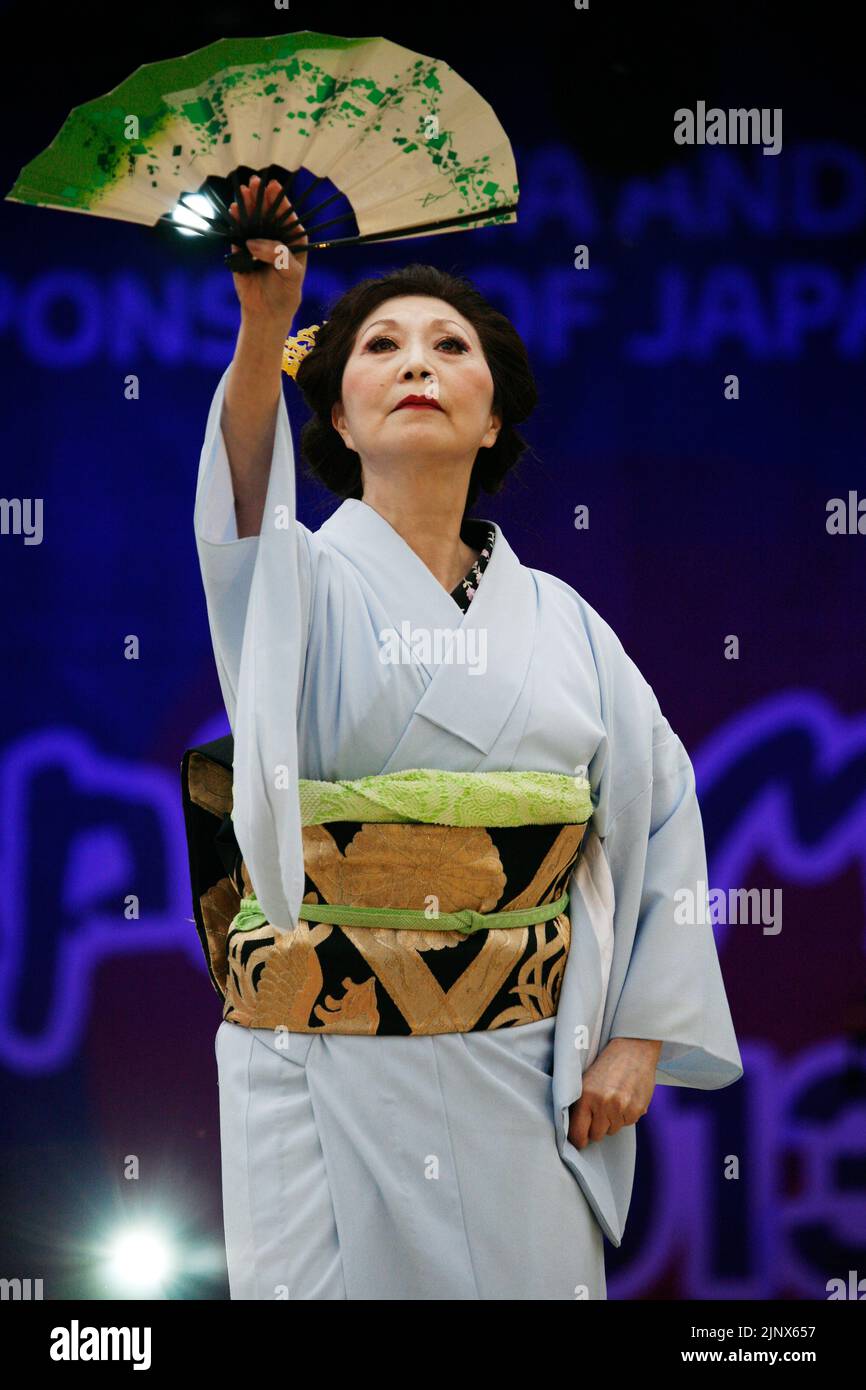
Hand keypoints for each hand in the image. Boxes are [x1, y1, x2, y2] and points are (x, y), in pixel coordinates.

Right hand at [228, 175, 307, 329]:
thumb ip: (278, 256)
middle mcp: (276, 238)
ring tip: (243, 192)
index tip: (274, 186)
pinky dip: (236, 222)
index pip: (288, 217)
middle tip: (254, 183)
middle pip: (268, 214)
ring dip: (247, 205)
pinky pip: (238, 233)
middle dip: (261, 197)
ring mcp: (258, 243)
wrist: (266, 312)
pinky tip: (234, 212)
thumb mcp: (291, 275)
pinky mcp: (242, 250)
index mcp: (293, 241)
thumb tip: (253, 243)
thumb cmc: (285, 293)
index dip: (281, 201)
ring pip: (252, 220)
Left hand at [567, 1037, 662, 1148]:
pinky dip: (625, 1116)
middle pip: (596, 1135)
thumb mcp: (585, 1080)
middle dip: (596, 1128)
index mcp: (586, 1096)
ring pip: (612, 1130)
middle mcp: (603, 1105)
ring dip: (611, 1121)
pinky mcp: (637, 1110)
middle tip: (598, 1113)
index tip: (579, 1141)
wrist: (633, 1048)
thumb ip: (580, 1105)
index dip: (578, 1140)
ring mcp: (621, 1109)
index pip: (578, 1133)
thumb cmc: (607, 1063)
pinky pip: (627, 1124)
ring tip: (613, 1100)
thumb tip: (575, 1131)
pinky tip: (625, 1099)